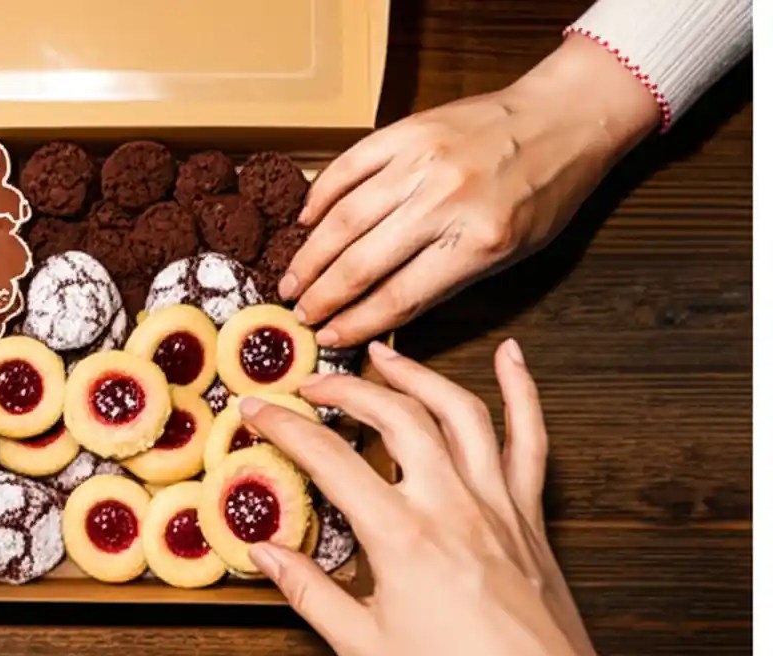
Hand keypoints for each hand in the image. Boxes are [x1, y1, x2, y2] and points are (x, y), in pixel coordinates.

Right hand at [240, 340, 653, 655]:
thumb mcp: (363, 647)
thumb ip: (309, 593)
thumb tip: (265, 554)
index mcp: (401, 535)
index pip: (328, 457)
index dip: (284, 426)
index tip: (257, 411)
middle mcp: (450, 503)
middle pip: (393, 414)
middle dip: (344, 388)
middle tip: (312, 384)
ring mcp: (496, 501)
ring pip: (458, 411)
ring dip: (418, 373)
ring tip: (386, 356)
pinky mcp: (528, 511)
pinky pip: (531, 438)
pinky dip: (524, 391)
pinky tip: (511, 356)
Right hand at [283, 35, 660, 346]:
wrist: (563, 117)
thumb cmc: (543, 191)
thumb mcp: (512, 253)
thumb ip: (449, 279)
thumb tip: (383, 309)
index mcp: (479, 240)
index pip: (400, 297)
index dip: (356, 323)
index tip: (329, 339)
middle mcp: (444, 200)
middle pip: (363, 262)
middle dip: (323, 296)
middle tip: (298, 315)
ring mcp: (421, 160)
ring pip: (345, 218)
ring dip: (311, 256)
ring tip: (291, 282)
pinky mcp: (406, 130)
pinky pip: (349, 167)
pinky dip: (321, 196)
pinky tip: (306, 223)